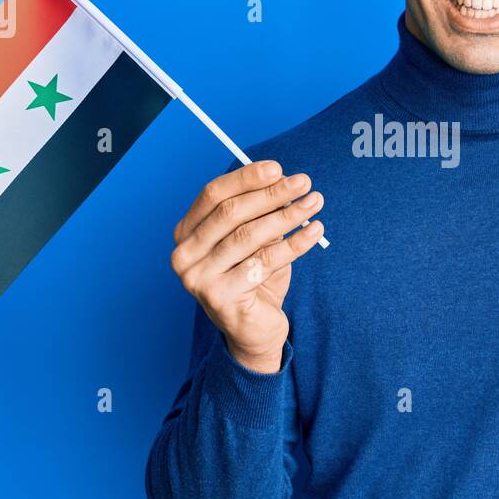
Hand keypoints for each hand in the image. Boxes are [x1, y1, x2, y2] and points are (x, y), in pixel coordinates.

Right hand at [170, 160, 325, 371]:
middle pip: (230, 213)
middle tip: (304, 183)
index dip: (246, 178)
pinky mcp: (220, 297)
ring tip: (314, 203)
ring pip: (248, 236)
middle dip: (271, 194)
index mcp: (186, 233)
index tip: (278, 168)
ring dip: (287, 216)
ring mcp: (197, 278)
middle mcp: (184, 255)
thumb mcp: (255, 239)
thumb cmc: (254, 278)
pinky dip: (294, 244)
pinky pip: (264, 262)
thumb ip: (260, 212)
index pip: (213, 194)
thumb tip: (283, 179)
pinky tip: (314, 233)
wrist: (254, 330)